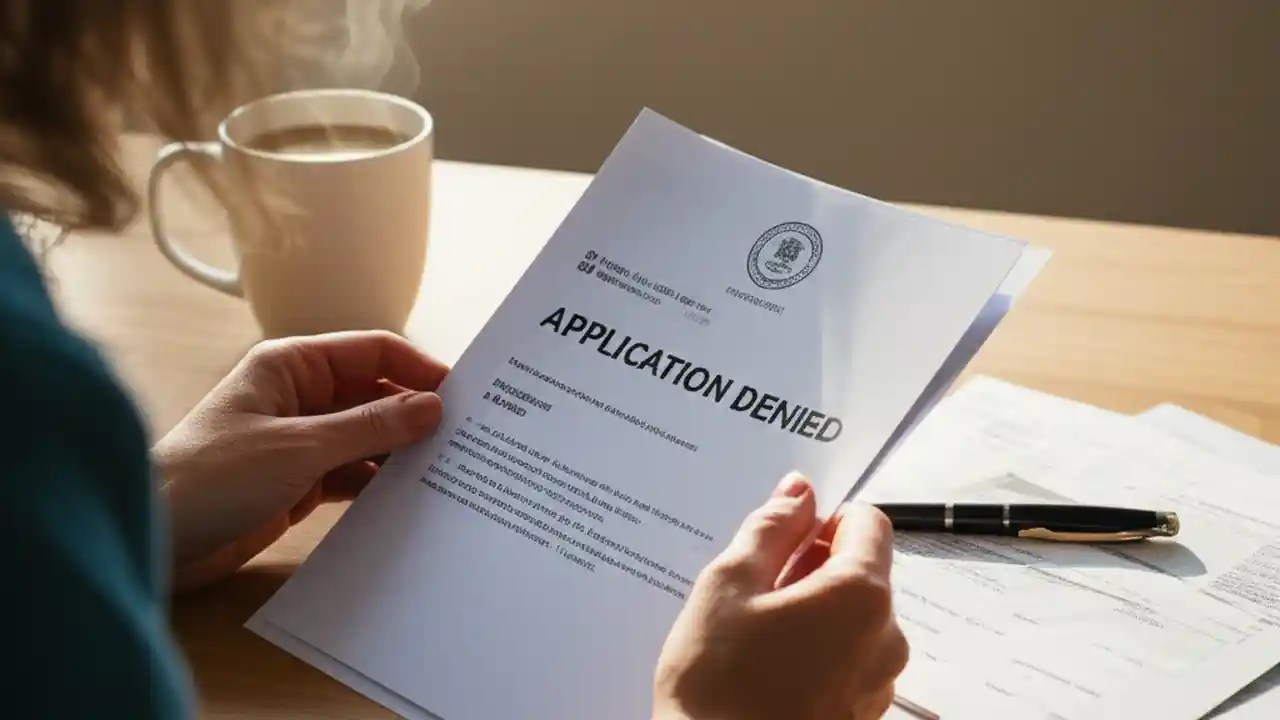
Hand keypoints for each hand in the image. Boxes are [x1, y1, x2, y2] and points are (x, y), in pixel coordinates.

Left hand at [154, 331, 447, 592]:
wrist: (154, 539)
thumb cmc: (212, 477)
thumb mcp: (299, 447)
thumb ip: (370, 427)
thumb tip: (433, 406)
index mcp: (292, 365)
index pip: (371, 352)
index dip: (418, 368)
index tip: (462, 395)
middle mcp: (299, 396)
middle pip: (374, 394)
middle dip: (414, 414)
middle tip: (466, 438)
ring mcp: (300, 440)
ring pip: (367, 437)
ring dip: (399, 452)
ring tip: (448, 471)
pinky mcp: (298, 481)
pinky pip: (352, 474)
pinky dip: (378, 484)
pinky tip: (410, 498)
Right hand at [653, 473, 907, 719]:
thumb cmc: (716, 686)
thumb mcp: (728, 585)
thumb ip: (770, 528)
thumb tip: (799, 492)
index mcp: (861, 596)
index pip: (868, 522)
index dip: (823, 519)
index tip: (781, 537)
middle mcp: (885, 639)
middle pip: (861, 572)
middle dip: (811, 567)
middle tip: (752, 589)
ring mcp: (878, 685)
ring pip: (851, 619)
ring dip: (810, 611)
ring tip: (751, 634)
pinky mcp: (860, 717)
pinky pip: (846, 661)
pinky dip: (813, 651)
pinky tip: (763, 667)